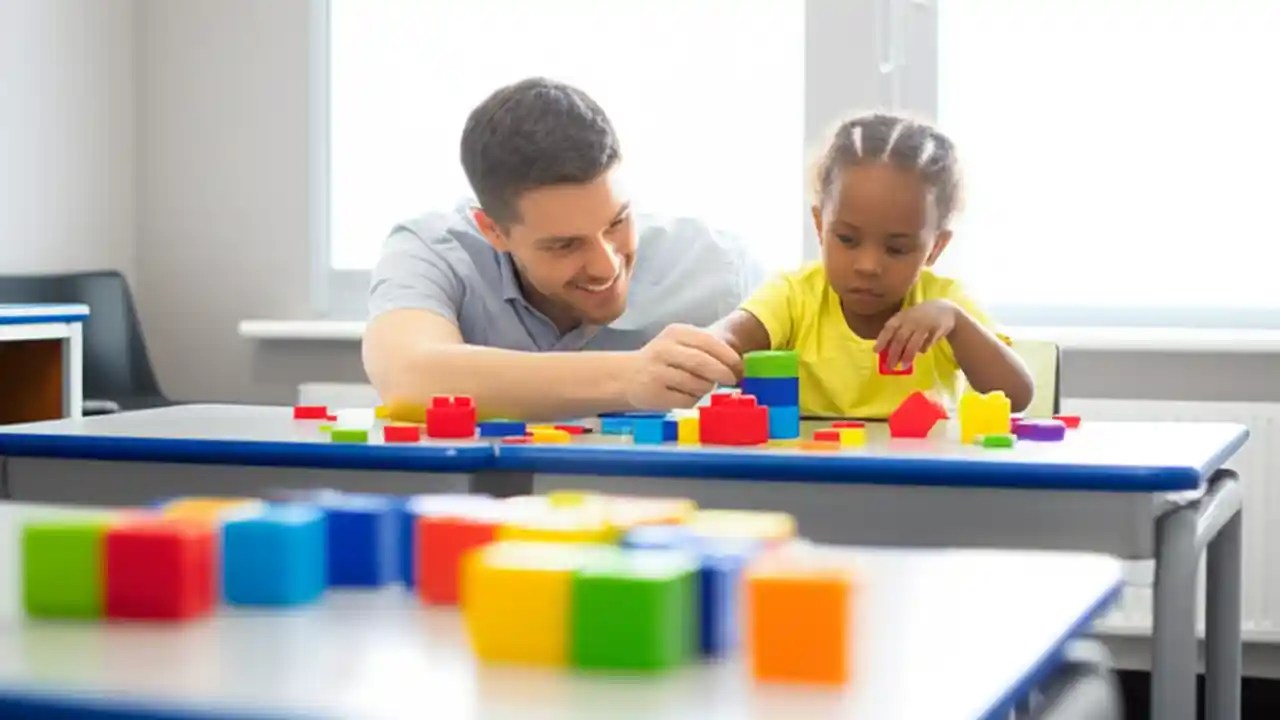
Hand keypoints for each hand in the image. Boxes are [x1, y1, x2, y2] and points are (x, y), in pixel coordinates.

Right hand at [625, 324, 742, 409]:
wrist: (626, 376)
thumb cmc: (663, 360)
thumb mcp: (681, 344)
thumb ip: (707, 350)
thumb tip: (739, 366)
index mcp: (676, 332)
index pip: (709, 342)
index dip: (728, 356)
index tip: (739, 366)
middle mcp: (665, 349)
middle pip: (704, 363)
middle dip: (723, 373)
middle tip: (731, 379)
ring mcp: (658, 372)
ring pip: (698, 384)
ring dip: (706, 388)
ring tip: (699, 386)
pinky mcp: (655, 394)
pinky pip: (687, 400)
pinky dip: (692, 399)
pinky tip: (684, 394)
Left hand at [874, 300, 957, 370]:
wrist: (945, 309)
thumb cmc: (920, 317)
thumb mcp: (907, 320)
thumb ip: (897, 333)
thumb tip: (885, 352)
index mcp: (901, 316)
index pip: (889, 328)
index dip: (882, 339)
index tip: (875, 351)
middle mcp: (911, 319)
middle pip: (900, 338)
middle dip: (894, 353)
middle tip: (890, 366)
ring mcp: (924, 324)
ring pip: (913, 343)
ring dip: (907, 355)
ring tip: (903, 366)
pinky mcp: (936, 329)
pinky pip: (927, 343)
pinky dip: (923, 350)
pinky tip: (921, 353)